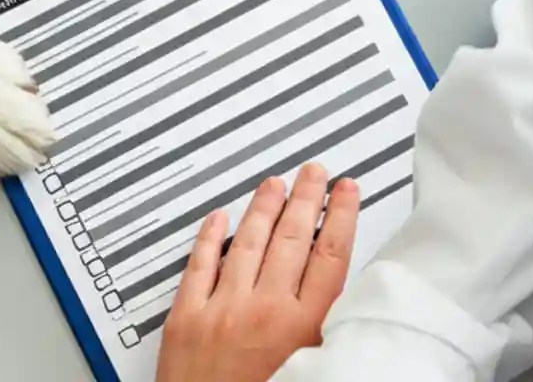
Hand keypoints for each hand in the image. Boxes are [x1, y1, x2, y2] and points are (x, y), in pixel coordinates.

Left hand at [156, 163, 360, 381]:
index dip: (341, 216)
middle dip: (306, 198)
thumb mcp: (316, 372)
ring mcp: (221, 311)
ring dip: (264, 207)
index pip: (330, 255)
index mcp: (303, 329)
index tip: (347, 192)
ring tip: (275, 183)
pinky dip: (210, 238)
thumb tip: (346, 300)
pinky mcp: (186, 319)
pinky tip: (219, 218)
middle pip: (292, 238)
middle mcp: (263, 312)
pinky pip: (199, 265)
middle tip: (314, 172)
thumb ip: (329, 334)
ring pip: (248, 242)